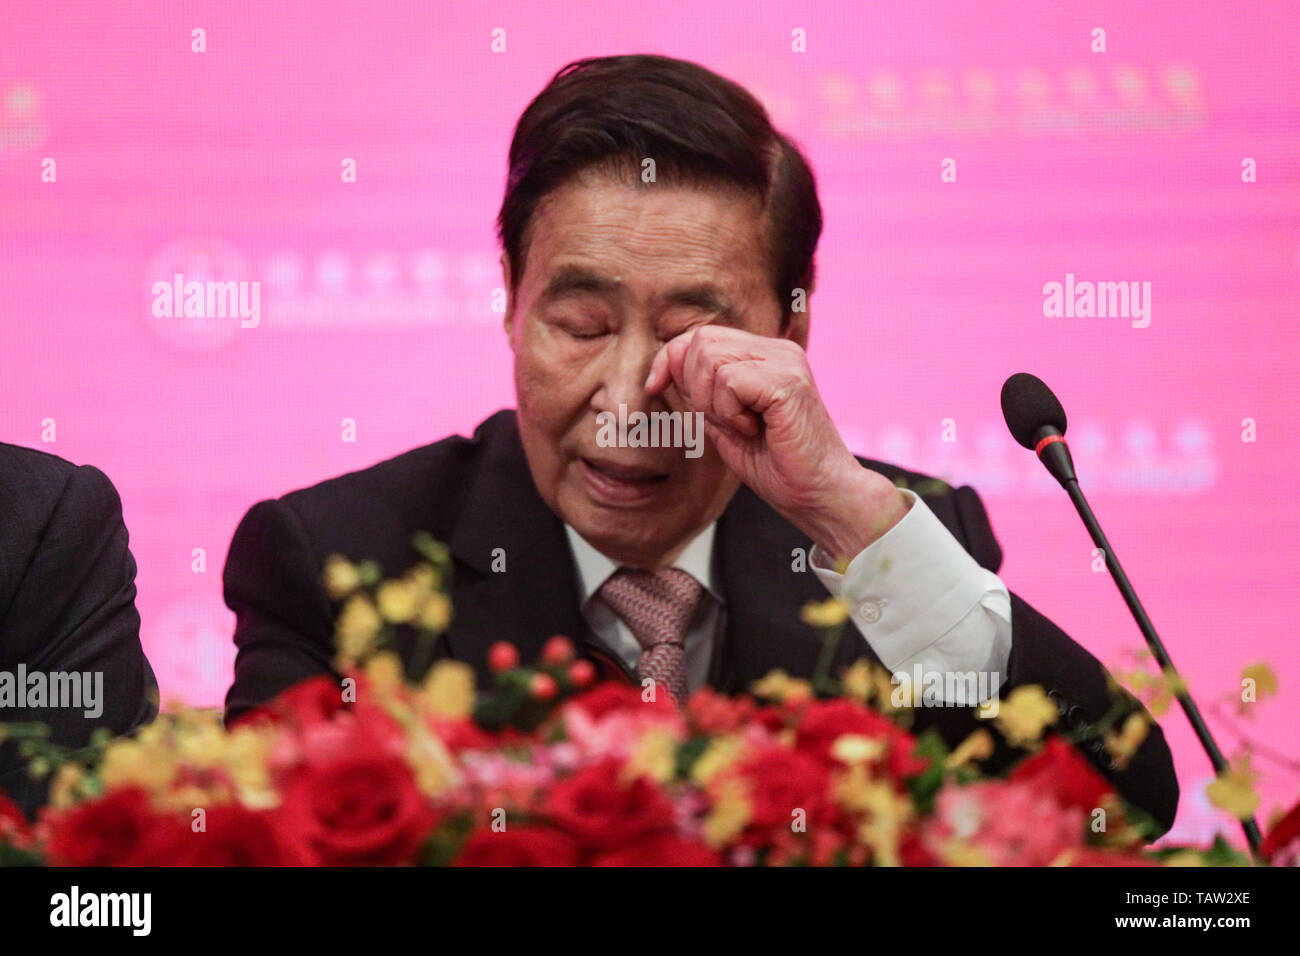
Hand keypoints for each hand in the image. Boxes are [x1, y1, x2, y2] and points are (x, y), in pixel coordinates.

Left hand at [644, 325, 908, 561]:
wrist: (820, 495)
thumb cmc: (778, 467)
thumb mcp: (725, 424)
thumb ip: (703, 393)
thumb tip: (667, 367)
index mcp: (765, 356)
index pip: (701, 335)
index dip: (670, 359)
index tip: (654, 387)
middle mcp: (778, 350)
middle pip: (702, 340)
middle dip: (694, 386)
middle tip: (724, 421)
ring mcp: (785, 362)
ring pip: (712, 358)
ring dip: (714, 403)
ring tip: (745, 426)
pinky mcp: (787, 381)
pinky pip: (729, 381)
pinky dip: (730, 412)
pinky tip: (755, 429)